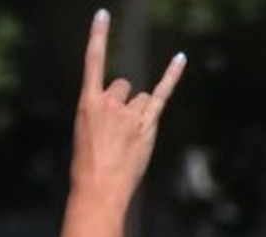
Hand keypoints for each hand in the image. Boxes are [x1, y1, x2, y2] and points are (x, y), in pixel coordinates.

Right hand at [71, 9, 184, 205]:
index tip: (103, 14)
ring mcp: (129, 113)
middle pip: (123, 86)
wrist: (98, 190)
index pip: (92, 63)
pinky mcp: (147, 123)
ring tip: (126, 142)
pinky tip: (180, 58)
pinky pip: (161, 94)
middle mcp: (109, 102)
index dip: (98, 37)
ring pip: (140, 99)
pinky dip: (171, 76)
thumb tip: (127, 104)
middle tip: (114, 133)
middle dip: (122, 104)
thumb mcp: (85, 136)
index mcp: (86, 104)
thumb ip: (104, 115)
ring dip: (137, 115)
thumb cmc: (88, 168)